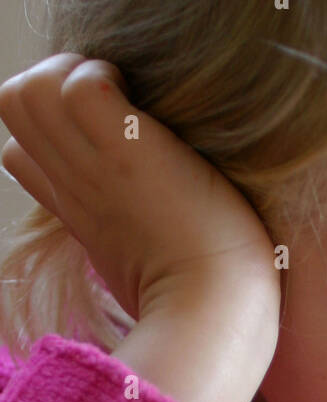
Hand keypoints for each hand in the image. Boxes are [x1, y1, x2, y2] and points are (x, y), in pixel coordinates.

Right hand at [0, 53, 280, 322]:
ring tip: (126, 102)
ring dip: (73, 73)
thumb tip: (151, 219)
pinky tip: (144, 111)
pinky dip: (105, 78)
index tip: (102, 137)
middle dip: (54, 82)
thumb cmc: (205, 298)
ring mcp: (92, 169)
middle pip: (15, 105)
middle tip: (114, 104)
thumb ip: (133, 231)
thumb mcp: (150, 265)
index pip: (22, 152)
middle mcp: (75, 185)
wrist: (217, 315)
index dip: (50, 130)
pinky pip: (79, 85)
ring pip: (29, 88)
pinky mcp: (124, 153)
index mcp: (82, 210)